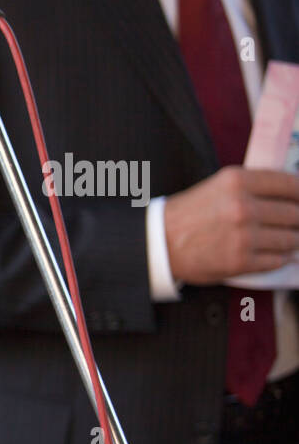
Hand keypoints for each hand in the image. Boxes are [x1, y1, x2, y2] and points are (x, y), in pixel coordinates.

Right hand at [164, 168, 298, 283]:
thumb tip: (293, 197)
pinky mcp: (240, 261)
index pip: (291, 185)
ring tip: (286, 240)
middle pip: (295, 214)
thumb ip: (254, 186)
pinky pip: (277, 260)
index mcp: (238, 182)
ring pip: (290, 239)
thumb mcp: (219, 186)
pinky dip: (281, 259)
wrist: (159, 242)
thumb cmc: (188, 214)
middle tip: (293, 223)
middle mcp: (243, 207)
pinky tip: (278, 255)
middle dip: (297, 220)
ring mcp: (243, 236)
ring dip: (292, 241)